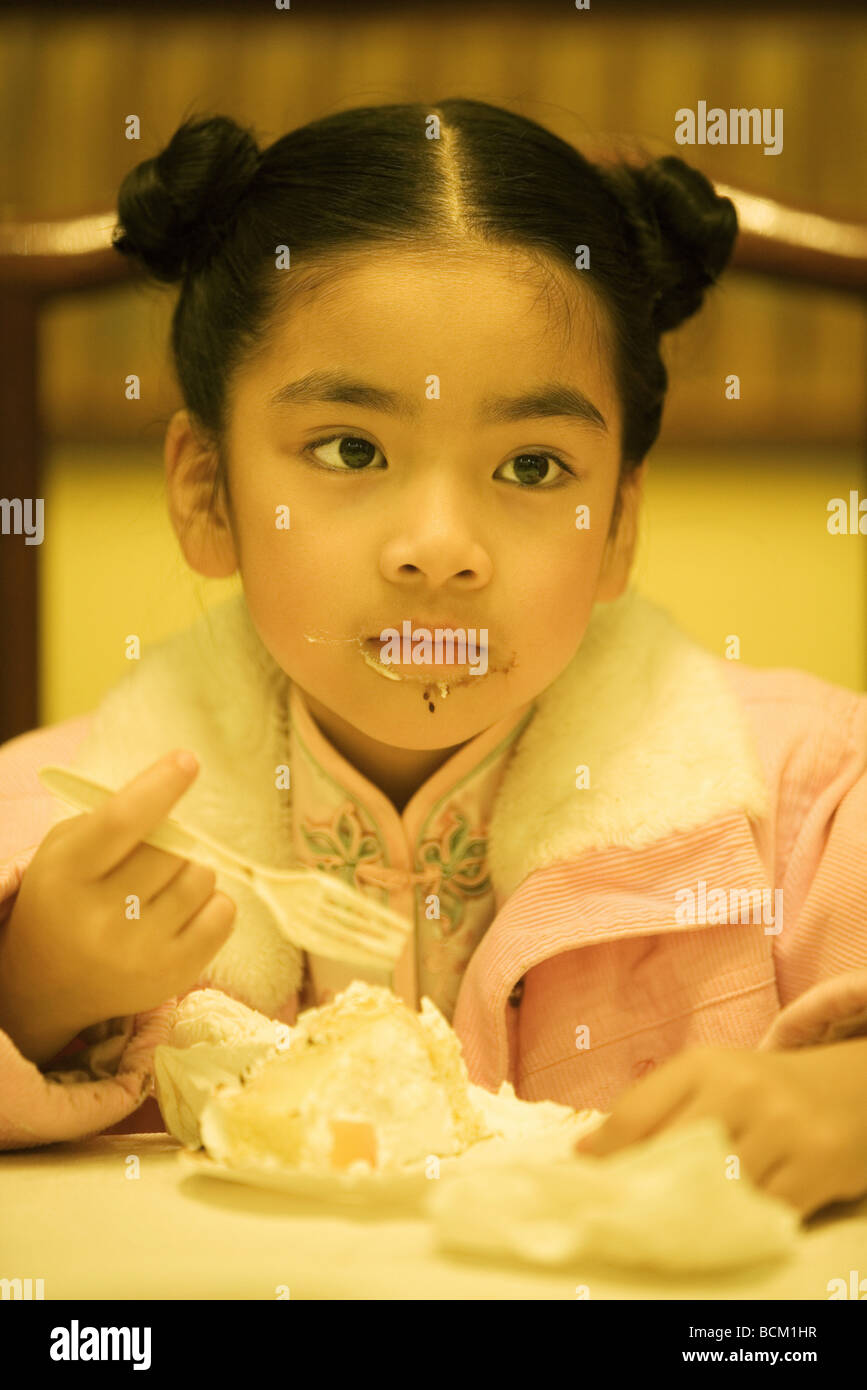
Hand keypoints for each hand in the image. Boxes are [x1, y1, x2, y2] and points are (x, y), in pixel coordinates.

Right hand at [0, 751, 236, 1056]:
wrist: (48, 985)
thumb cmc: (66, 898)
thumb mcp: (66, 850)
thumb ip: (114, 815)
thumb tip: (175, 787)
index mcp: (66, 874)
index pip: (122, 821)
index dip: (159, 787)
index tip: (187, 761)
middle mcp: (99, 917)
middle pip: (173, 847)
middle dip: (171, 842)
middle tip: (148, 859)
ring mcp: (138, 951)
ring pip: (203, 876)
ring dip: (191, 872)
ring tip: (158, 891)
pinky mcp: (173, 974)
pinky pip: (224, 912)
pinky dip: (212, 903)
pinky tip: (180, 914)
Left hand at [573, 1042, 866, 1217]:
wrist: (852, 1088)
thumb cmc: (764, 1091)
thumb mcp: (712, 1079)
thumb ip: (656, 1108)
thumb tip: (589, 1154)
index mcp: (705, 1064)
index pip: (636, 1114)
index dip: (604, 1155)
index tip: (583, 1178)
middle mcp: (742, 1089)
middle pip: (671, 1155)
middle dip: (644, 1189)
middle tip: (623, 1213)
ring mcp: (783, 1127)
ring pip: (717, 1190)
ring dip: (691, 1214)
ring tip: (672, 1225)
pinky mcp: (817, 1166)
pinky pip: (763, 1213)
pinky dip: (740, 1227)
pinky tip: (726, 1227)